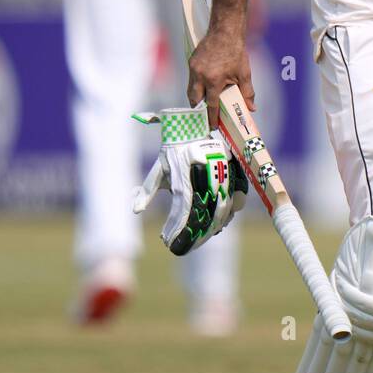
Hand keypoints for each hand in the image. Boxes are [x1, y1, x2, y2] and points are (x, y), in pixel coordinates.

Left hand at [132, 108, 247, 255]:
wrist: (192, 129)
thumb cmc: (173, 152)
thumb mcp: (158, 170)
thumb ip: (148, 191)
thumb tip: (135, 211)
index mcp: (183, 182)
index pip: (182, 213)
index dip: (177, 230)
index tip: (169, 242)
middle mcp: (203, 182)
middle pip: (207, 216)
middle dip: (200, 233)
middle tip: (192, 243)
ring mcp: (220, 178)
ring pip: (224, 210)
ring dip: (216, 225)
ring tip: (208, 234)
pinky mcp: (232, 174)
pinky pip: (237, 198)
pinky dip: (231, 211)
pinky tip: (224, 220)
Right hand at [187, 22, 254, 132]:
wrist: (225, 31)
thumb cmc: (236, 51)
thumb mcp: (244, 73)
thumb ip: (247, 92)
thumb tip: (251, 108)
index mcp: (214, 80)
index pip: (211, 105)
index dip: (212, 118)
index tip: (213, 127)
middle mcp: (200, 76)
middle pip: (194, 100)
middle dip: (199, 110)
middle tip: (204, 116)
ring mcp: (193, 68)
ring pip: (190, 90)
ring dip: (196, 98)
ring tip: (203, 103)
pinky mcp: (191, 61)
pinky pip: (191, 79)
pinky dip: (195, 85)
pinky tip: (203, 86)